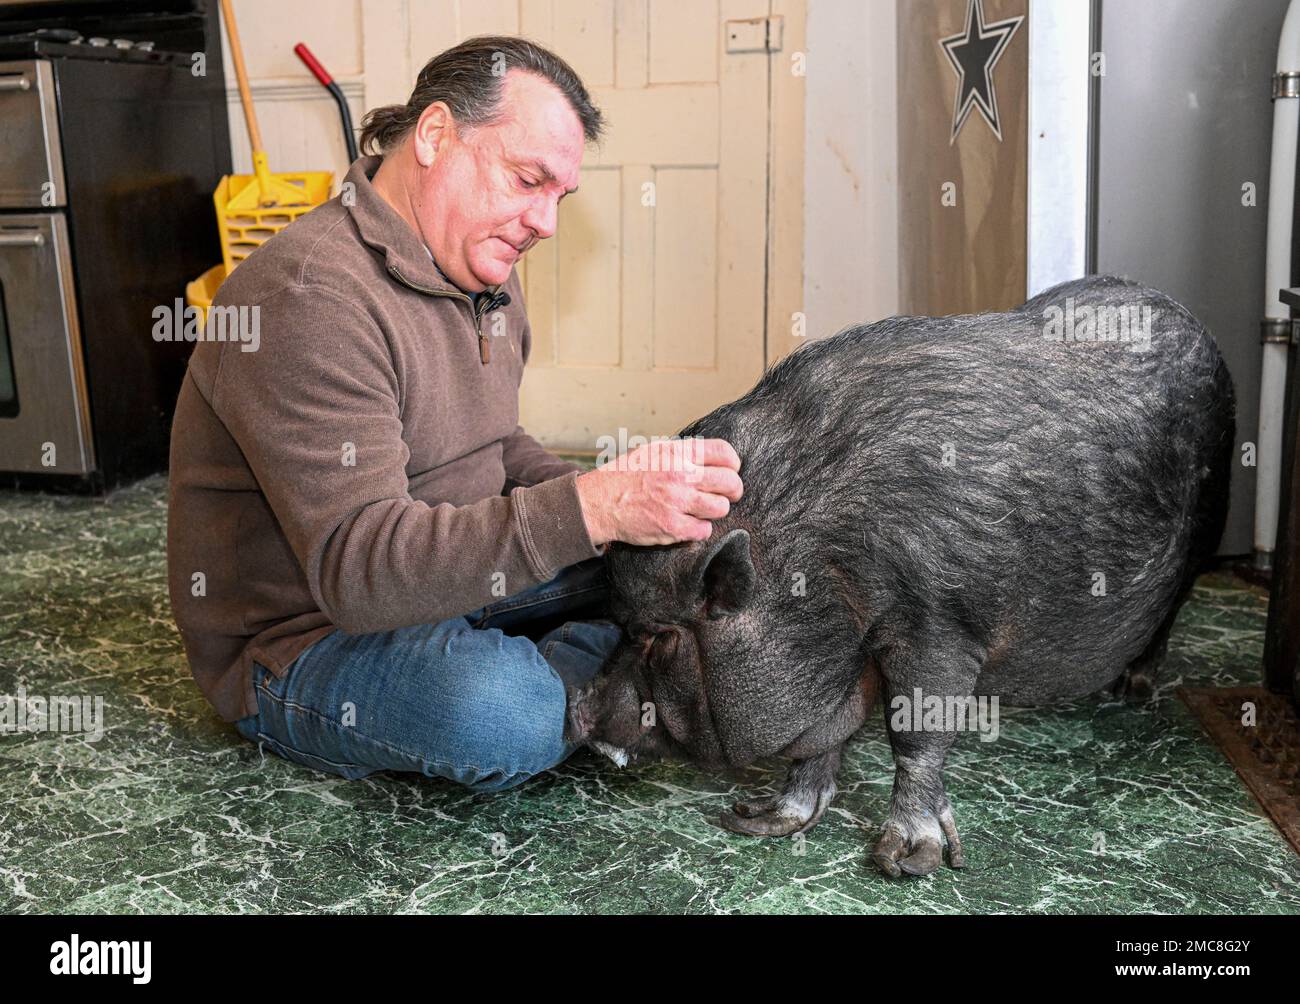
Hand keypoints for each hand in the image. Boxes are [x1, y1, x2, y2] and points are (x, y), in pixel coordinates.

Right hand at [576, 437, 743, 545]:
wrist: (598, 502)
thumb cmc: (625, 476)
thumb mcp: (653, 451)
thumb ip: (682, 453)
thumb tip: (710, 458)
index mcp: (677, 453)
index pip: (724, 452)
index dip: (733, 464)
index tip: (731, 471)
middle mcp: (680, 475)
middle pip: (730, 482)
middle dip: (732, 490)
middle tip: (726, 495)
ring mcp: (678, 501)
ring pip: (721, 507)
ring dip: (715, 510)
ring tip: (702, 510)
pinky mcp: (673, 526)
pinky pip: (704, 530)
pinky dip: (700, 529)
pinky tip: (688, 524)